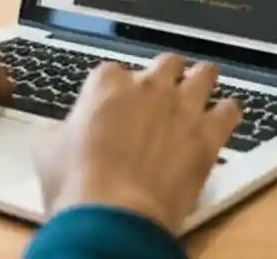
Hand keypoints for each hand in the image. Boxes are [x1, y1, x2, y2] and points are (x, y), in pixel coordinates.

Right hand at [34, 55, 242, 234]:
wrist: (114, 214)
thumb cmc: (76, 182)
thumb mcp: (46, 149)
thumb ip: (58, 130)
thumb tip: (58, 132)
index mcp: (107, 83)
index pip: (113, 72)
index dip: (115, 90)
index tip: (115, 106)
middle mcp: (149, 85)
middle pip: (167, 62)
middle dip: (166, 75)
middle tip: (161, 96)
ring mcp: (183, 106)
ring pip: (204, 74)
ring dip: (201, 83)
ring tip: (198, 95)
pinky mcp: (209, 133)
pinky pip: (230, 110)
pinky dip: (227, 114)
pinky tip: (222, 121)